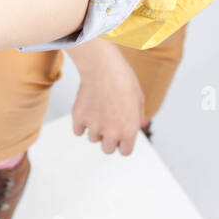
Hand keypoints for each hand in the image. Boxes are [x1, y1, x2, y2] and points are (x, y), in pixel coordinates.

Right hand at [70, 41, 146, 155]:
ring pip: (93, 138)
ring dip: (95, 129)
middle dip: (109, 139)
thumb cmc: (123, 79)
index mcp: (129, 130)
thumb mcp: (139, 99)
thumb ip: (137, 118)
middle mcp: (112, 132)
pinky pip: (78, 131)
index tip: (121, 137)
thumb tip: (137, 128)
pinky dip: (81, 124)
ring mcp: (94, 126)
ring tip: (99, 110)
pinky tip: (88, 110)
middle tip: (108, 124)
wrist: (103, 66)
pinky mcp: (79, 119)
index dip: (123, 144)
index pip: (125, 152)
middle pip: (107, 149)